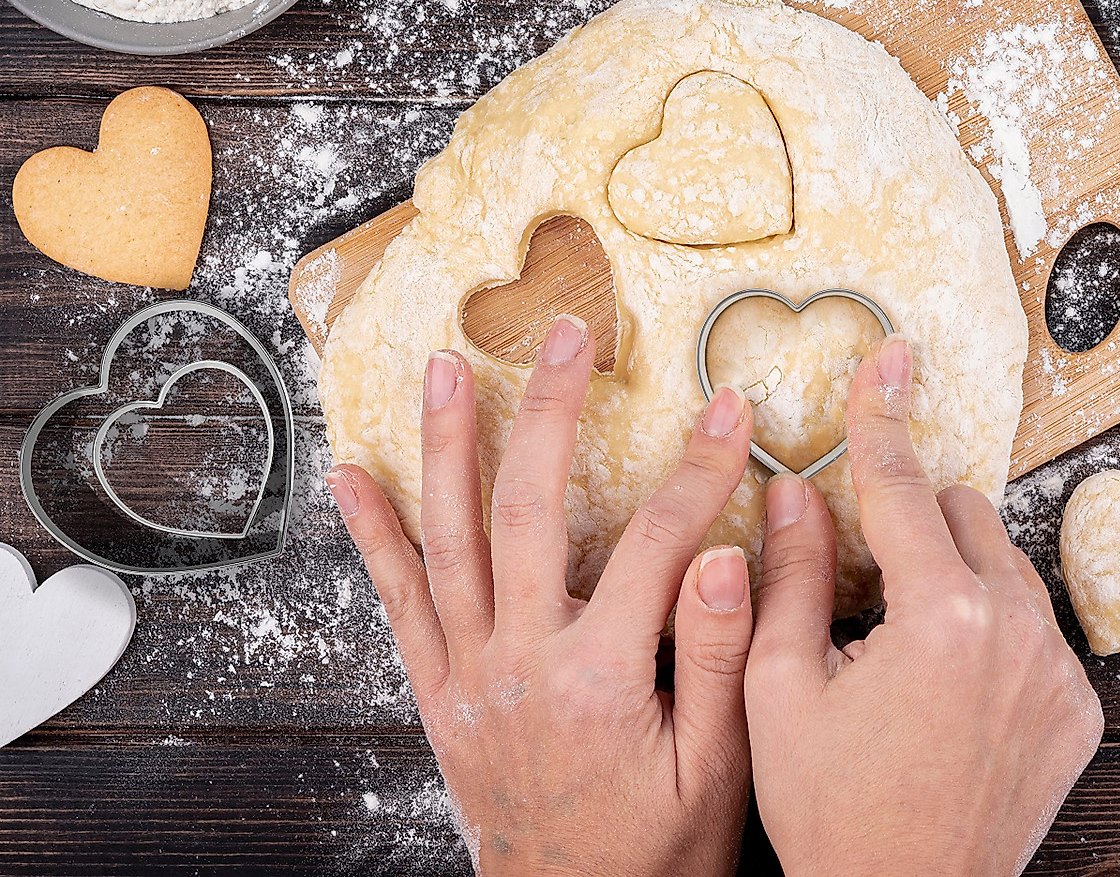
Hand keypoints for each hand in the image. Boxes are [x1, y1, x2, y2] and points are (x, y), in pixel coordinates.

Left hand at [327, 315, 756, 875]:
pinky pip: (397, 601)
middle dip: (548, 408)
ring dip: (445, 444)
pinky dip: (373, 535)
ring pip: (449, 536)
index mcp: (601, 678)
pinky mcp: (439, 686)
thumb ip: (719, 658)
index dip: (699, 467)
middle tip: (562, 334)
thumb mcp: (719, 769)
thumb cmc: (657, 849)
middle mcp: (521, 660)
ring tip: (444, 367)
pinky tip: (352, 479)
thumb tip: (725, 554)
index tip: (726, 409)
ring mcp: (469, 670)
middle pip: (530, 507)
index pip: (661, 542)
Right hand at [745, 334, 1102, 876]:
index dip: (880, 414)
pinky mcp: (1077, 707)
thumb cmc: (831, 805)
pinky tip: (945, 681)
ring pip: (999, 562)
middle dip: (909, 523)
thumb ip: (791, 574)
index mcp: (939, 620)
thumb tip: (795, 494)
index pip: (899, 487)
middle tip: (863, 585)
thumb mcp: (779, 687)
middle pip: (960, 512)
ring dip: (948, 571)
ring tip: (902, 643)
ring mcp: (1057, 673)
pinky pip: (1030, 621)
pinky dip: (986, 623)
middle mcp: (1016, 634)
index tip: (889, 357)